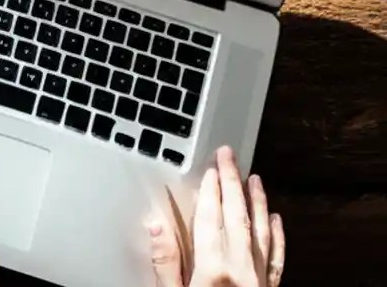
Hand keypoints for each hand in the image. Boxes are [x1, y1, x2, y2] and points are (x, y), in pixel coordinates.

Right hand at [150, 146, 285, 286]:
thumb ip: (165, 263)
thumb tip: (156, 227)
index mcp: (213, 268)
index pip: (211, 218)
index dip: (210, 191)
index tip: (210, 169)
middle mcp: (241, 268)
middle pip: (237, 216)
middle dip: (232, 182)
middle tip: (229, 157)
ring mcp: (259, 278)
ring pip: (261, 230)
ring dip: (256, 201)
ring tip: (254, 179)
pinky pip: (277, 256)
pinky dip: (277, 235)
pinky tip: (275, 218)